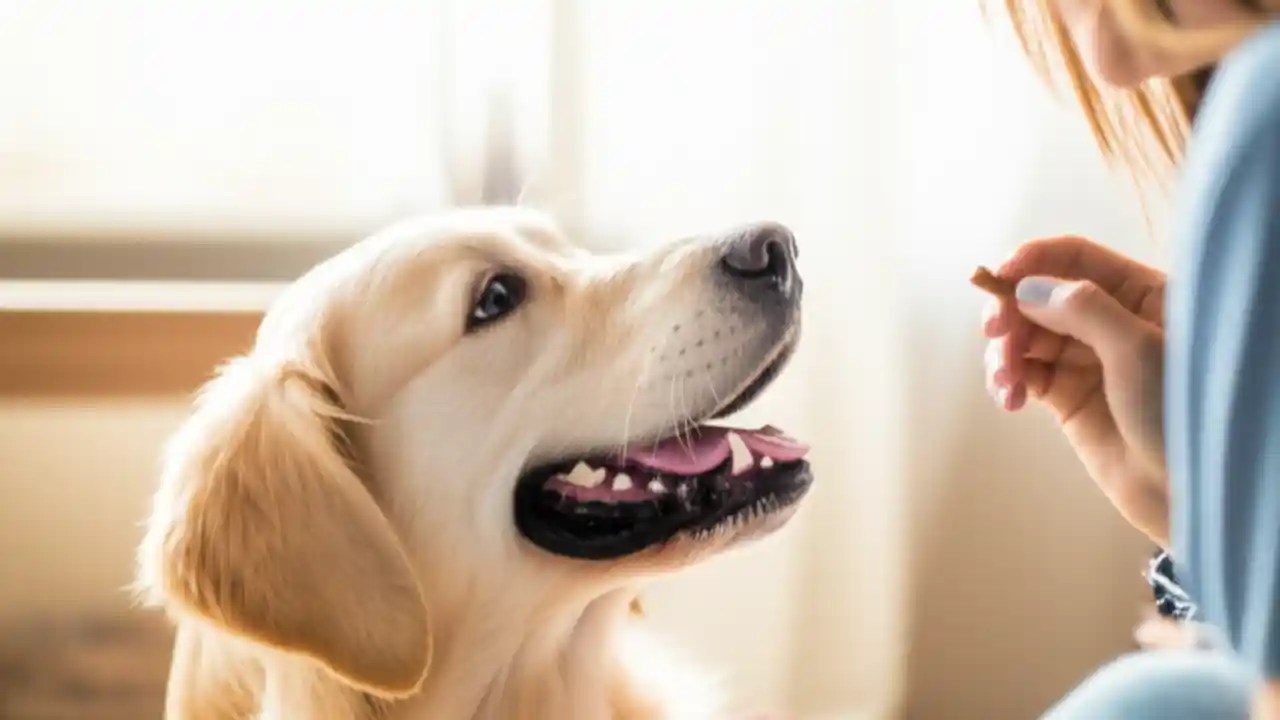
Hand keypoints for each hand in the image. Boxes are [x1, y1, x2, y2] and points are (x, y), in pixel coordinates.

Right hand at [983, 236, 1169, 545]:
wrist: (1186, 494)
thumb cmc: (1177, 412)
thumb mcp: (1137, 348)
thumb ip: (1082, 308)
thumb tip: (1025, 289)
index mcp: (1143, 295)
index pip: (1078, 257)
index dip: (1034, 260)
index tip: (998, 276)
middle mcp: (1112, 320)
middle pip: (1042, 295)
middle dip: (1012, 312)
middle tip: (995, 332)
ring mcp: (1088, 360)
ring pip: (1027, 336)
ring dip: (1006, 353)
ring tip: (1006, 382)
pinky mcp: (1068, 397)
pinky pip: (1025, 374)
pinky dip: (1009, 381)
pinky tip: (1011, 399)